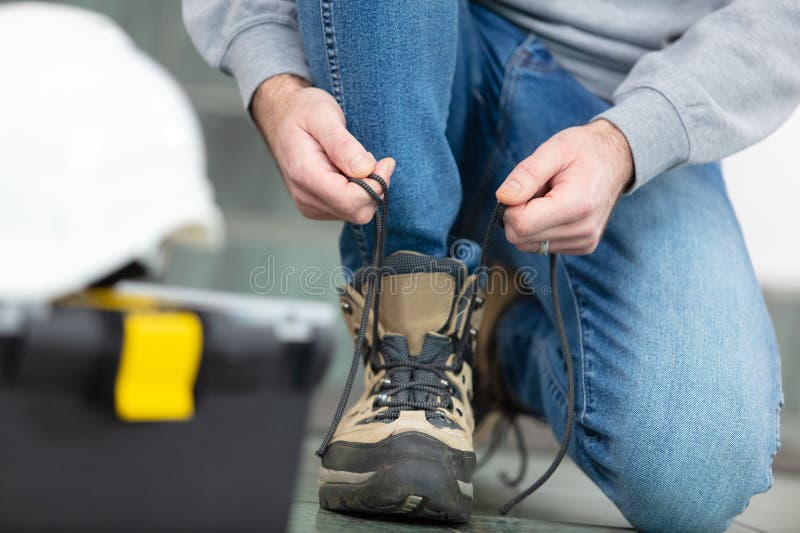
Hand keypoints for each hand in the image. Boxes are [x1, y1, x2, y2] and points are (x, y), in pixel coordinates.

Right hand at [252, 74, 393, 223]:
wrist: (281, 116)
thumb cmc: (302, 111)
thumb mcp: (323, 115)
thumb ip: (343, 145)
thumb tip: (365, 170)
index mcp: (305, 174)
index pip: (351, 200)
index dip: (376, 184)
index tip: (385, 162)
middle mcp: (305, 196)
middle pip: (357, 212)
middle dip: (375, 188)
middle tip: (374, 160)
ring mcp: (310, 205)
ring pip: (356, 212)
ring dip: (367, 188)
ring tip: (355, 160)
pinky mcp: (317, 207)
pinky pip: (349, 209)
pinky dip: (358, 191)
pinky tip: (348, 170)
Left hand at [496, 119, 633, 254]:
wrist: (616, 159)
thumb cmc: (584, 150)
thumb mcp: (553, 150)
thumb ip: (526, 174)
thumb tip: (503, 198)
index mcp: (577, 205)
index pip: (521, 225)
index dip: (510, 206)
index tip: (523, 188)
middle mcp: (583, 230)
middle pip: (521, 238)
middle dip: (518, 213)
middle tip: (538, 190)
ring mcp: (584, 242)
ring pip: (528, 245)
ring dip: (529, 221)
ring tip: (549, 198)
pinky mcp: (582, 247)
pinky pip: (541, 246)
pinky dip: (540, 229)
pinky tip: (556, 209)